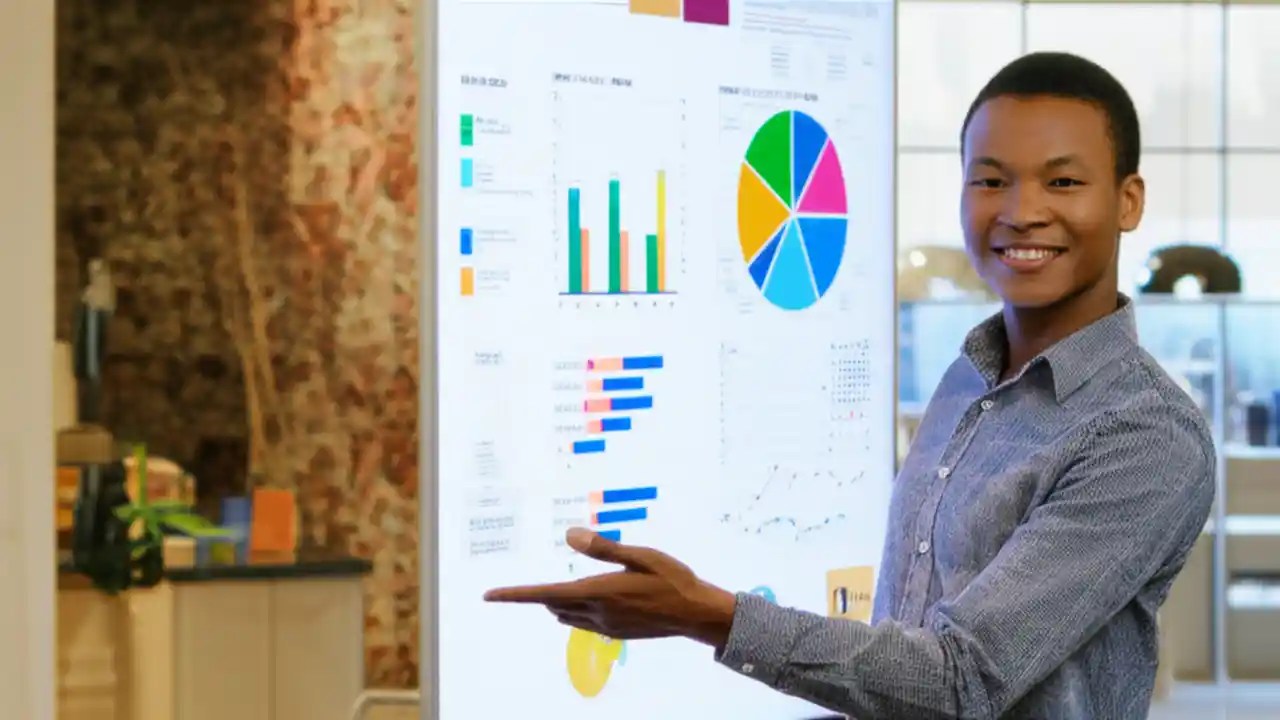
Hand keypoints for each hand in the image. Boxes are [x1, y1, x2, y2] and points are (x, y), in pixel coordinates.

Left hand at [483, 527, 737, 648]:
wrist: (696, 612)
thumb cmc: (671, 578)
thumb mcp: (639, 555)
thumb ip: (603, 547)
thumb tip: (569, 535)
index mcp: (598, 591)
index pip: (544, 594)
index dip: (514, 595)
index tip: (489, 595)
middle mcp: (597, 612)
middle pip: (553, 605)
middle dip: (538, 595)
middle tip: (525, 585)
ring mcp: (606, 626)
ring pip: (567, 616)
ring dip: (557, 603)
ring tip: (555, 589)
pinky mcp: (617, 632)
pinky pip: (585, 623)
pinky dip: (577, 611)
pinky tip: (591, 601)